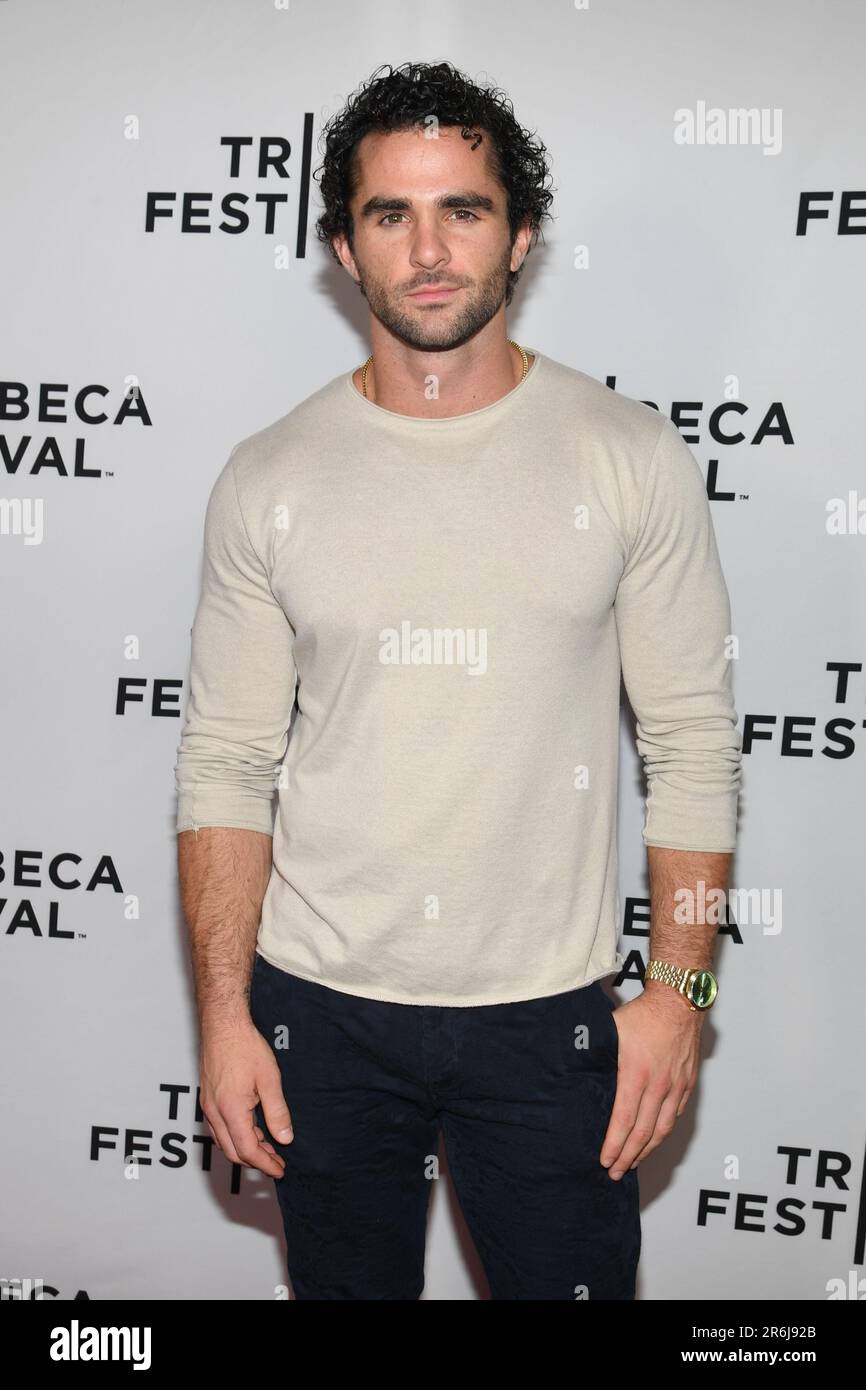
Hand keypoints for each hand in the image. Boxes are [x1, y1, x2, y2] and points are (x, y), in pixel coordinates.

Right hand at [200, 1015, 293, 1177]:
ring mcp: (208, 1106)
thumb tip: (285, 1138)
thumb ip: (277, 1111)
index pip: (247, 1150)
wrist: (223, 1025)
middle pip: (233, 1152)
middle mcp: (214, 1112)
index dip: (265, 1164)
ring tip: (269, 1147)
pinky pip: (219, 1129)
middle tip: (277, 1162)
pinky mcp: (207, 1099)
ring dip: (245, 1149)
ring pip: (224, 1142)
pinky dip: (236, 1136)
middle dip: (256, 1161)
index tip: (280, 1170)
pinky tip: (252, 1129)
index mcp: (231, 1109)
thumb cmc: (245, 1047)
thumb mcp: (269, 1079)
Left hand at [599, 986, 702, 1179]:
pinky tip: (653, 1140)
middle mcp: (658, 1084)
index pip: (623, 1119)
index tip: (604, 1161)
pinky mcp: (686, 1084)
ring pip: (661, 1128)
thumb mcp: (611, 1032)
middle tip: (615, 1172)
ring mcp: (675, 1086)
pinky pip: (674, 1116)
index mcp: (635, 1073)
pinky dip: (663, 1133)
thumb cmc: (643, 1014)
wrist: (678, 1003)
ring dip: (646, 1150)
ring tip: (633, 1163)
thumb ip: (595, 1054)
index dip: (614, 1145)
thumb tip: (569, 1068)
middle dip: (628, 1156)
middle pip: (643, 1132)